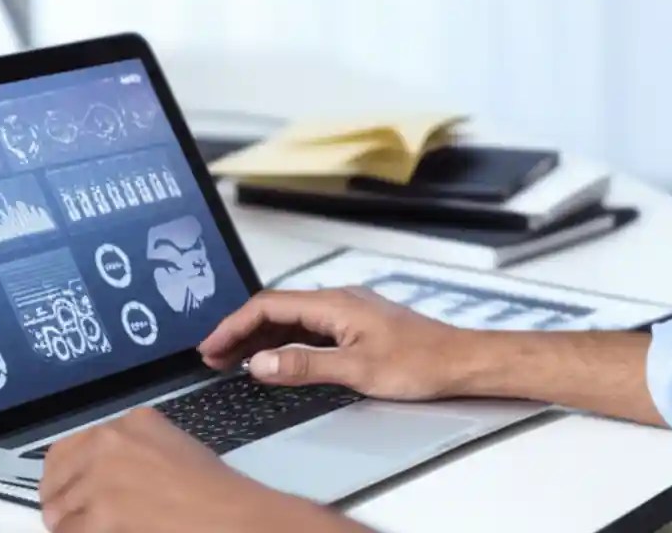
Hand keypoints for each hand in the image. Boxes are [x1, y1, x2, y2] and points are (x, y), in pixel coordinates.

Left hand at [40, 407, 366, 532]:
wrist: (234, 518)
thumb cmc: (216, 492)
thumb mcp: (174, 450)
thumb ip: (133, 454)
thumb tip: (96, 479)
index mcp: (129, 422)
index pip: (67, 449)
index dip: (60, 479)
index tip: (62, 496)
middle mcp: (109, 439)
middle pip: (55, 480)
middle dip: (60, 506)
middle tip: (72, 525)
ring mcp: (103, 475)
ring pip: (60, 512)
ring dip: (71, 529)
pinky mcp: (102, 511)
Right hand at [198, 287, 476, 399]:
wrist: (460, 361)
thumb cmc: (419, 363)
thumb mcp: (356, 371)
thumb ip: (304, 366)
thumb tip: (259, 364)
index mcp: (333, 303)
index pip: (268, 307)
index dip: (233, 326)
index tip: (211, 347)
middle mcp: (336, 300)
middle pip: (274, 309)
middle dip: (239, 331)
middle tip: (212, 356)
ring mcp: (346, 312)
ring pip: (290, 319)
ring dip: (259, 337)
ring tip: (232, 360)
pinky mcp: (354, 325)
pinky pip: (307, 328)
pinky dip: (282, 342)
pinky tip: (274, 358)